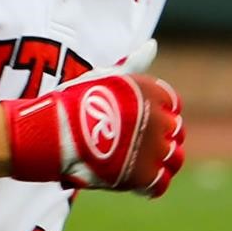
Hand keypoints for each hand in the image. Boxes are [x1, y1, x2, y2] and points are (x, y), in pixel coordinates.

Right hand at [1, 68, 184, 197]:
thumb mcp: (105, 77)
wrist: (54, 133)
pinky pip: (161, 183)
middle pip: (176, 132)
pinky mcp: (144, 175)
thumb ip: (133, 65)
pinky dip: (152, 185)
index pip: (173, 105)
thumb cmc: (74, 102)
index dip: (160, 115)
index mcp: (153, 93)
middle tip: (141, 146)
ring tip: (141, 164)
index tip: (144, 122)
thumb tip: (152, 45)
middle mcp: (159, 119)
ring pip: (175, 159)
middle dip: (163, 139)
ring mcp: (154, 148)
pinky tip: (138, 184)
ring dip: (162, 162)